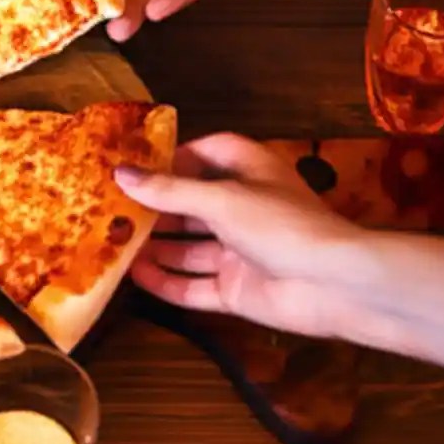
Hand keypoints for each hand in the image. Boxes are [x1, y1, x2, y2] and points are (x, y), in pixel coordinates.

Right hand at [114, 133, 371, 338]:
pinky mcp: (237, 290)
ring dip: (155, 246)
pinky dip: (167, 282)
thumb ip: (169, 190)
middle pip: (192, 204)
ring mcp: (240, 253)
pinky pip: (194, 285)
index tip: (135, 164)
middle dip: (154, 207)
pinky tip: (134, 278)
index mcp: (250, 174)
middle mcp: (243, 210)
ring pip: (189, 247)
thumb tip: (120, 172)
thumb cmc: (281, 225)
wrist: (334, 286)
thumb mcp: (221, 198)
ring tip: (111, 243)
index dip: (175, 156)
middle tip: (110, 208)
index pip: (209, 153)